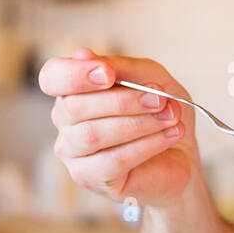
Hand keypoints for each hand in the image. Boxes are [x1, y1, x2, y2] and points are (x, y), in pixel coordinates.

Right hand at [38, 48, 197, 207]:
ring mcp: (73, 153)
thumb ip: (121, 67)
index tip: (108, 74)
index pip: (52, 77)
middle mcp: (65, 121)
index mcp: (73, 90)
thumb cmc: (161, 113)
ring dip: (139, 122)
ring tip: (171, 117)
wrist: (181, 156)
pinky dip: (146, 144)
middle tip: (161, 98)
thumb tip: (83, 55)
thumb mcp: (151, 78)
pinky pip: (113, 160)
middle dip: (124, 100)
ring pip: (94, 134)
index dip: (75, 74)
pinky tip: (169, 135)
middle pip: (76, 107)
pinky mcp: (90, 177)